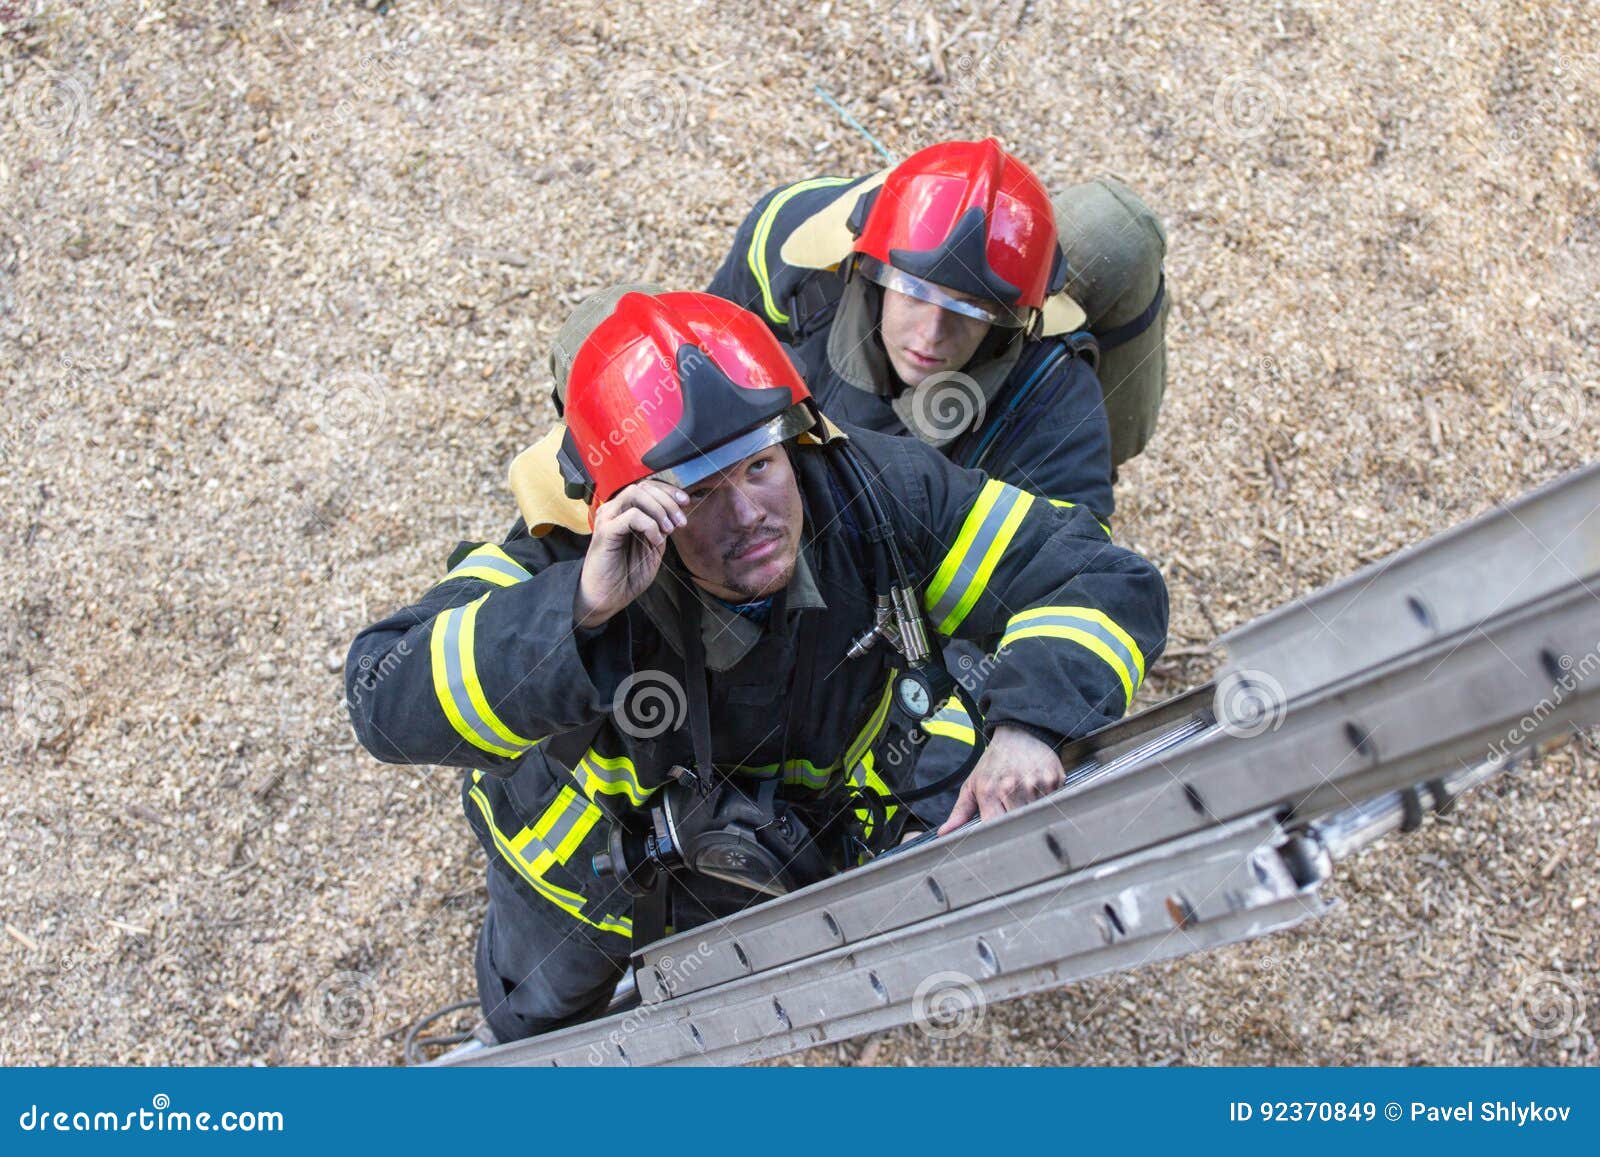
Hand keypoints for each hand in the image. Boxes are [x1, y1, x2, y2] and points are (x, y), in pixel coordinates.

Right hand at [574, 480, 688, 628]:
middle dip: (668, 500)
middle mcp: (614, 510)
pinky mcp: (605, 532)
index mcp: (624, 511)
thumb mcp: (652, 547)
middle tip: (680, 521)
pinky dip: (650, 526)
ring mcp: (608, 519)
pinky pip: (632, 516)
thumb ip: (661, 527)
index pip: (646, 486)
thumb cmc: (626, 574)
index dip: (668, 490)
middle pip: (643, 486)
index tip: (685, 502)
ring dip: (659, 509)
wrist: (608, 597)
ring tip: (669, 529)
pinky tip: (654, 541)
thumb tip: (676, 511)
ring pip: (636, 494)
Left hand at [937, 725, 1063, 832]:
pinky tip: (1039, 788)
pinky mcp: (1054, 780)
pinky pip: (1053, 802)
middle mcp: (1012, 788)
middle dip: (1016, 824)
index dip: (996, 837)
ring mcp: (1035, 784)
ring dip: (1033, 812)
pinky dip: (1047, 800)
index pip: (994, 827)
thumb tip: (944, 833)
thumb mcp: (973, 784)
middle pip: (1018, 824)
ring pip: (1037, 815)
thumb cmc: (994, 763)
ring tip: (1025, 797)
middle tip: (1014, 813)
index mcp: (990, 792)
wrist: (1019, 734)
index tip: (997, 839)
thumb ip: (960, 812)